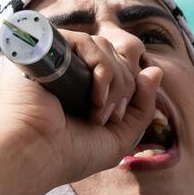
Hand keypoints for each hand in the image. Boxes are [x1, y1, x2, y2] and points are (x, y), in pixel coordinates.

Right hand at [0, 34, 162, 194]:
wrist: (38, 154)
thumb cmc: (73, 153)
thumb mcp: (120, 137)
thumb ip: (143, 107)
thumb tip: (155, 69)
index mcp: (87, 88)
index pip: (123, 67)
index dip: (131, 86)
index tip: (117, 117)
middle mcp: (73, 70)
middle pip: (118, 55)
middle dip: (124, 88)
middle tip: (106, 117)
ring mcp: (59, 59)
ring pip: (105, 47)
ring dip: (113, 82)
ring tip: (97, 112)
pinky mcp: (46, 49)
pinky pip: (85, 41)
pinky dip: (100, 67)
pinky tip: (93, 96)